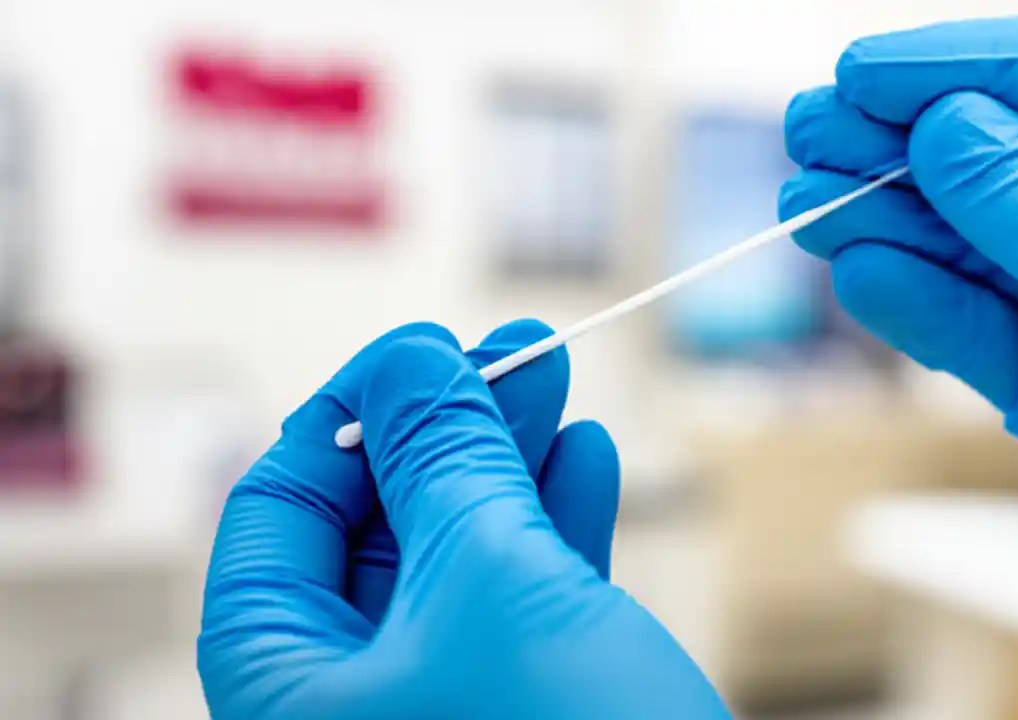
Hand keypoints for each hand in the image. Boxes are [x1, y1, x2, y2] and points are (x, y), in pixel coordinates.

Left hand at [198, 320, 727, 718]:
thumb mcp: (492, 584)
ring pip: (459, 551)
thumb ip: (443, 461)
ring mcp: (443, 702)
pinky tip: (585, 460)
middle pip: (379, 522)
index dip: (349, 413)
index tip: (418, 348)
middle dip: (446, 428)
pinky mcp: (522, 706)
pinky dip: (555, 521)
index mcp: (288, 687)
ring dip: (508, 461)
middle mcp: (352, 701)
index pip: (279, 514)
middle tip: (507, 355)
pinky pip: (522, 594)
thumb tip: (410, 363)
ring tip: (553, 382)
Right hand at [781, 14, 1017, 716]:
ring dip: (884, 219)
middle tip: (811, 130)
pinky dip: (909, 304)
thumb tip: (952, 132)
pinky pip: (966, 328)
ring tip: (810, 204)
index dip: (967, 64)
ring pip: (967, 242)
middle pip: (1003, 151)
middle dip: (902, 138)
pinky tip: (862, 276)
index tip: (867, 74)